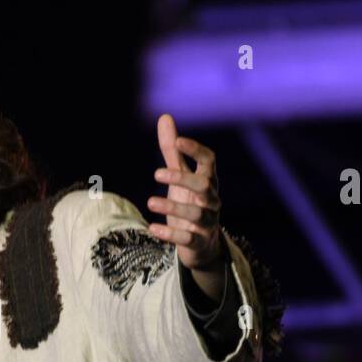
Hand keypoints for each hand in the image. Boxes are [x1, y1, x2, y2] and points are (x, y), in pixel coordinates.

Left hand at [148, 113, 225, 271]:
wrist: (201, 244)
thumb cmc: (189, 202)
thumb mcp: (180, 176)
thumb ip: (172, 151)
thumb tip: (165, 116)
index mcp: (207, 181)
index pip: (209, 161)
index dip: (196, 150)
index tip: (178, 141)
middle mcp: (211, 200)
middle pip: (205, 186)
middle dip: (182, 179)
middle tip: (156, 173)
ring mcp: (207, 222)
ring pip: (197, 213)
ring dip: (173, 207)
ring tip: (150, 202)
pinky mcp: (198, 241)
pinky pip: (188, 238)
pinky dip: (171, 234)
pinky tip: (152, 228)